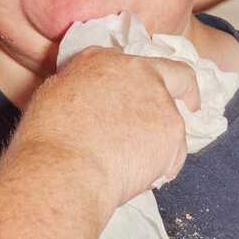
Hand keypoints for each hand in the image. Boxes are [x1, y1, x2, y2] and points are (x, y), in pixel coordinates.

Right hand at [10, 47, 198, 212]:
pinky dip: (163, 166)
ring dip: (161, 142)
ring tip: (133, 167)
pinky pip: (174, 152)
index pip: (132, 64)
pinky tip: (140, 177)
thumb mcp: (54, 97)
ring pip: (173, 122)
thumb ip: (83, 90)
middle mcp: (137, 72)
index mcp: (102, 61)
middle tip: (191, 106)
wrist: (64, 168)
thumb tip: (92, 99)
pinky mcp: (172, 130)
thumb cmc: (47, 141)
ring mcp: (160, 101)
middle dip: (188, 90)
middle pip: (177, 75)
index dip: (141, 80)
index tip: (144, 92)